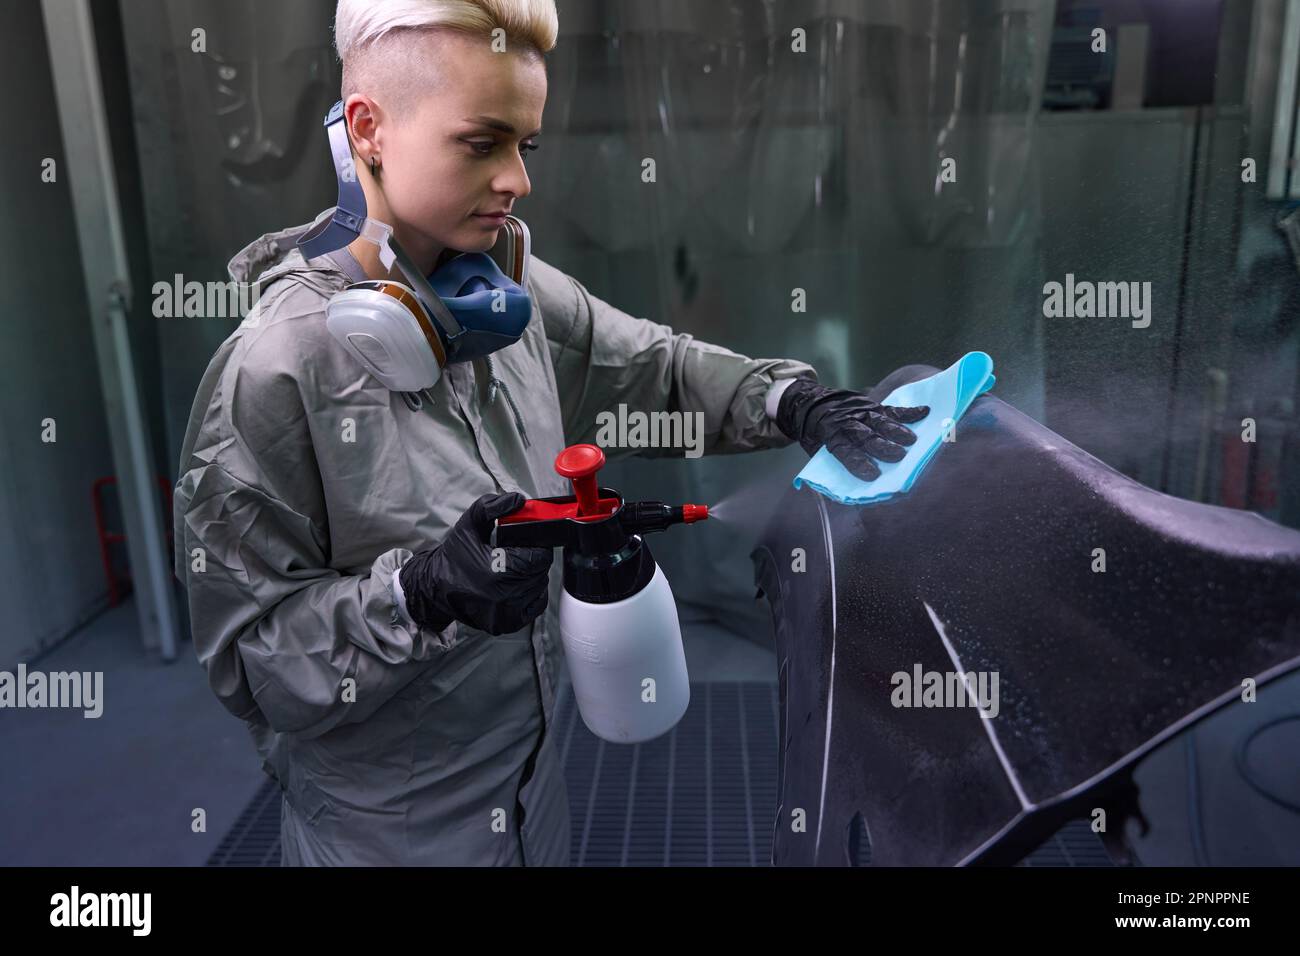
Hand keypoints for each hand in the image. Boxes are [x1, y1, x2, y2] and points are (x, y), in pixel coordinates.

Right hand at [399, 492, 552, 634]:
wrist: (435, 588)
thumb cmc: (454, 556)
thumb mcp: (470, 525)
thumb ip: (492, 507)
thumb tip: (518, 499)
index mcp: (498, 571)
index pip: (539, 557)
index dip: (536, 547)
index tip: (525, 544)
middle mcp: (505, 596)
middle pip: (540, 572)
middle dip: (532, 560)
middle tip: (517, 555)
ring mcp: (507, 613)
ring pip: (539, 588)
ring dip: (532, 577)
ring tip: (513, 569)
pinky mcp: (507, 624)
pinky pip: (536, 605)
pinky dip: (531, 594)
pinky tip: (515, 585)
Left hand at [776, 378, 929, 481]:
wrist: (811, 405)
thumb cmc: (817, 435)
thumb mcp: (815, 453)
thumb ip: (832, 469)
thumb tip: (850, 493)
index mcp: (831, 437)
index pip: (844, 450)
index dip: (857, 462)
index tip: (872, 475)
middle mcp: (847, 422)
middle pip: (866, 435)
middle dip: (882, 446)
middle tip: (899, 456)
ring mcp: (861, 412)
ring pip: (880, 421)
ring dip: (896, 431)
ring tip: (912, 440)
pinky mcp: (873, 405)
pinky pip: (892, 409)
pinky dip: (908, 412)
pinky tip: (924, 412)